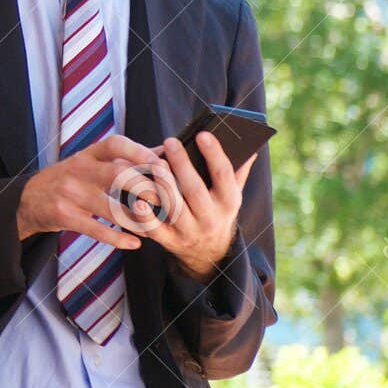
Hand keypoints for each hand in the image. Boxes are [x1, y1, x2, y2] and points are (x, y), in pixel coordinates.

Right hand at [16, 135, 165, 249]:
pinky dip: (118, 238)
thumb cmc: (69, 179)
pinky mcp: (63, 215)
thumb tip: (164, 152)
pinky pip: (96, 229)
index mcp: (88, 154)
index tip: (163, 166)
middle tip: (166, 202)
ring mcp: (70, 193)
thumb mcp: (92, 162)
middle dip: (147, 188)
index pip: (116, 144)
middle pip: (118, 174)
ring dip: (137, 220)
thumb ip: (126, 158)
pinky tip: (133, 243)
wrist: (28, 199)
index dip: (141, 153)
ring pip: (111, 207)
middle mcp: (78, 169)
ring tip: (153, 228)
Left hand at [127, 131, 255, 280]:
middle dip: (182, 165)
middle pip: (195, 190)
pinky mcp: (170, 241)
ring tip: (152, 163)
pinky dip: (145, 217)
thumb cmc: (217, 212)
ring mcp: (189, 231)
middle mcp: (211, 217)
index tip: (203, 134)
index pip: (224, 175)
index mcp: (229, 201)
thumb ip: (238, 172)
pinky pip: (155, 230)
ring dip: (162, 185)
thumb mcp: (232, 195)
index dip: (214, 154)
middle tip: (170, 141)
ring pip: (174, 207)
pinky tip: (136, 201)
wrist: (210, 254)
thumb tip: (251, 147)